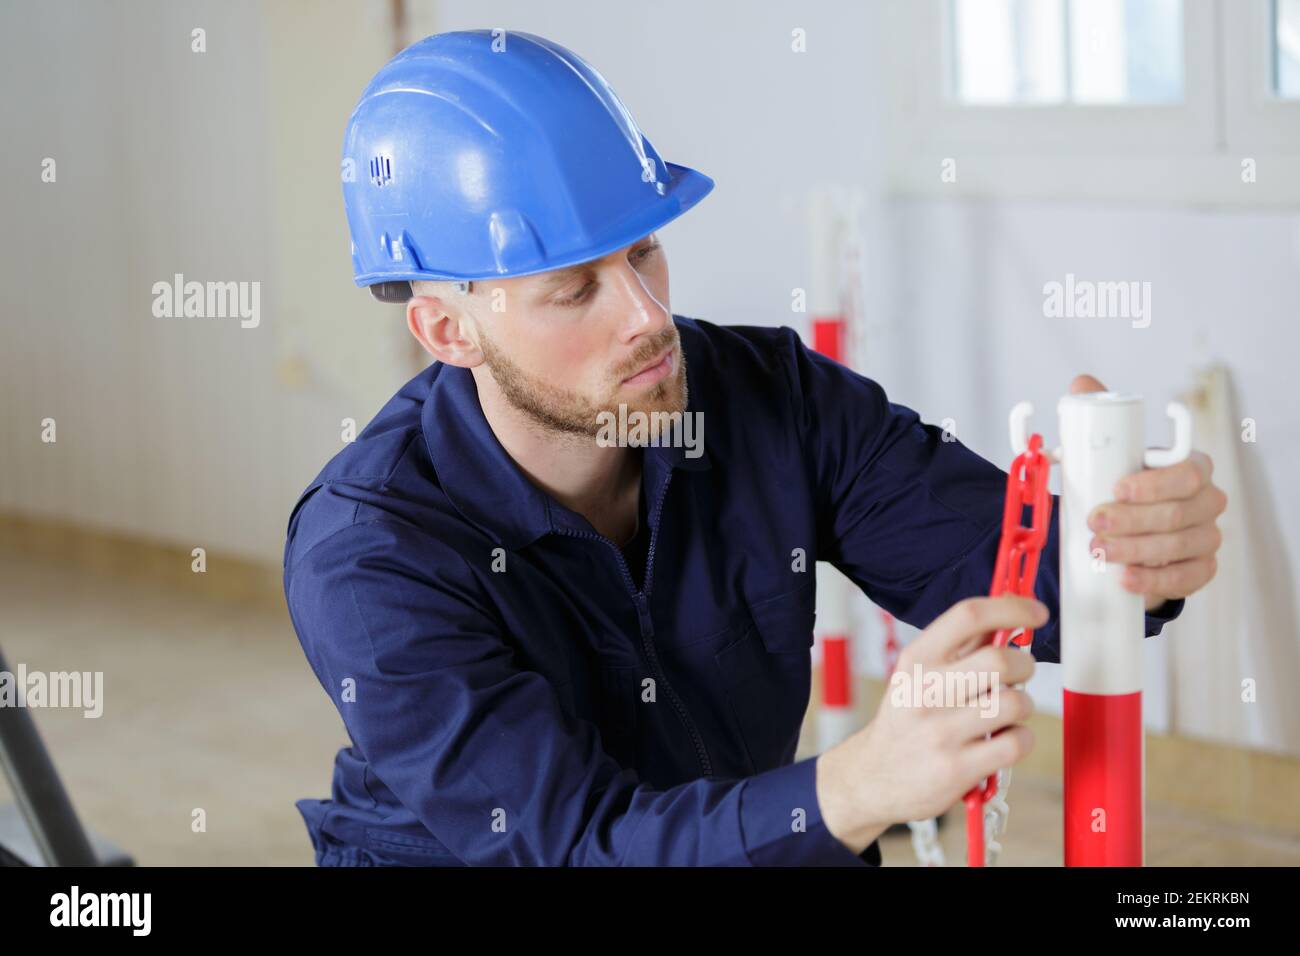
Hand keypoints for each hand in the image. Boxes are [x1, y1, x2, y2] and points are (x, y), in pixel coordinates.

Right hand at [817, 595, 1041, 852]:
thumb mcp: (918, 674)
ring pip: (1015, 702)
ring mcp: (942, 731)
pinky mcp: (958, 767)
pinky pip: (1017, 742)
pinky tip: (1001, 739)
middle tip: (1019, 674)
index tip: (1036, 612)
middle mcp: (925, 691)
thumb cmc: (907, 719)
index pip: (968, 616)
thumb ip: (962, 645)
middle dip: (1025, 665)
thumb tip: (1010, 608)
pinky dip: (1021, 738)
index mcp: (916, 659)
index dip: (1012, 608)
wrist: (873, 776)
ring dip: (1022, 705)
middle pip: (1001, 660)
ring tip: (1006, 712)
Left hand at [1069, 374, 1226, 610]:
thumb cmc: (1119, 486)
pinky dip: (1152, 580)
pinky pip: (1184, 578)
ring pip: (1177, 547)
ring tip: (1099, 551)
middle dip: (1133, 520)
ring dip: (1135, 550)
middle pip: (1179, 513)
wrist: (1128, 531)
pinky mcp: (1200, 570)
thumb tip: (1082, 383)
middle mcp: (1207, 502)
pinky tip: (1125, 579)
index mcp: (1191, 467)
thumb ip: (1097, 415)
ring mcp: (1206, 538)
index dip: (1154, 483)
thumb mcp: (1107, 452)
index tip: (1116, 488)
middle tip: (1095, 524)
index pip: (1189, 471)